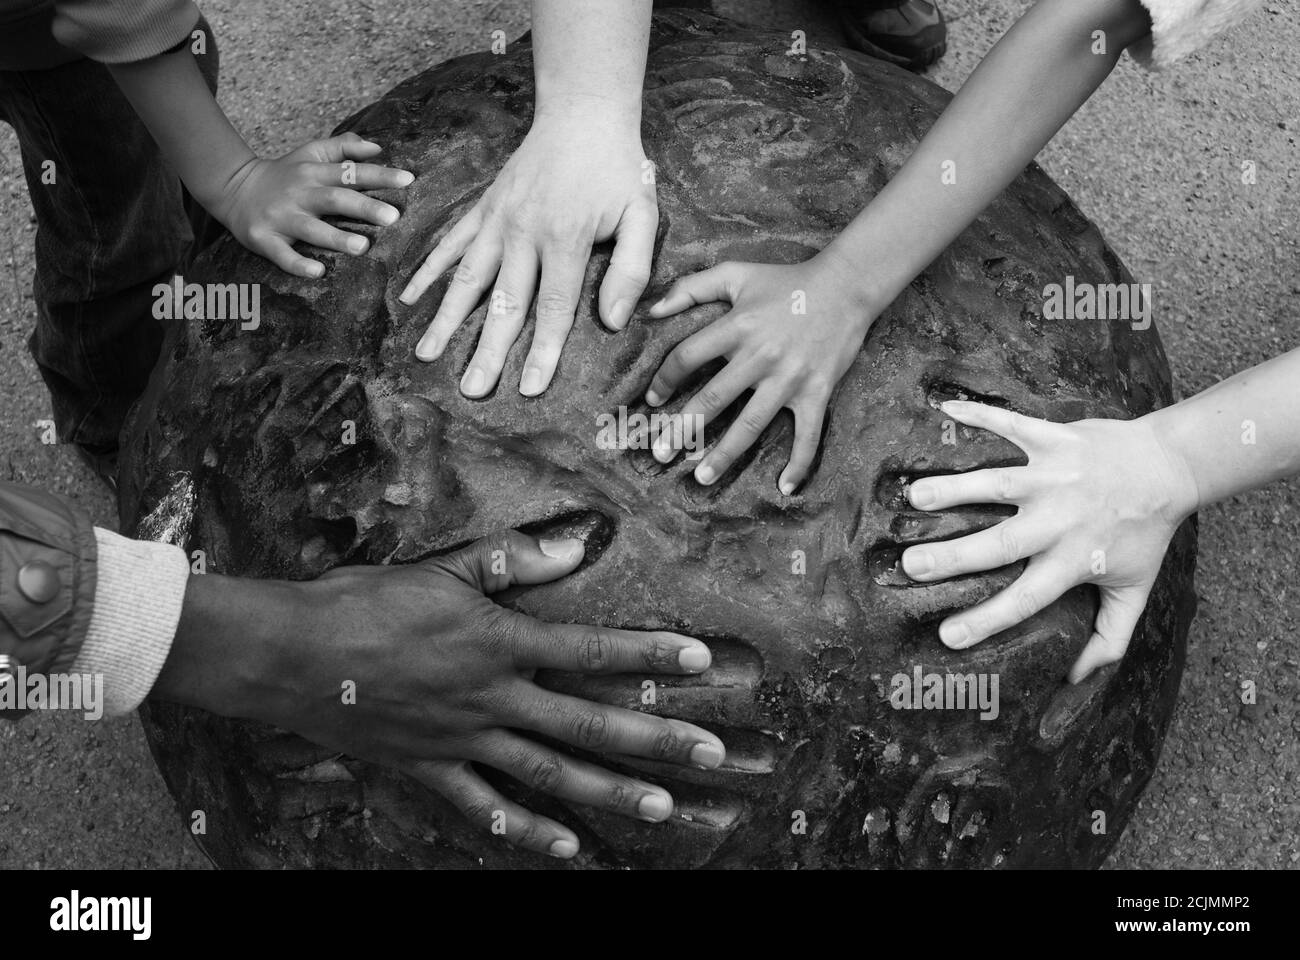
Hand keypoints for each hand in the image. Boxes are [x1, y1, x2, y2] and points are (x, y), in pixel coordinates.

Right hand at [210, 132, 413, 278]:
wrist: (234, 188)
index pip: (352, 172)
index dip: (379, 175)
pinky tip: (317, 272)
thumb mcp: (310, 153)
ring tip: (362, 247)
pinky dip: (298, 264)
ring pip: (311, 228)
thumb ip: (343, 148)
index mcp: (314, 173)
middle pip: (335, 198)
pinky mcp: (263, 238)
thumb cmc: (285, 174)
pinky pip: (281, 254)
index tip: (408, 180)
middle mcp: (300, 193)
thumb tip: (378, 147)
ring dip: (336, 238)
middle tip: (393, 217)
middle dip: (364, 207)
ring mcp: (281, 217)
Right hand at [259, 531, 722, 859]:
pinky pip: (484, 808)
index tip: (700, 658)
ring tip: (663, 807)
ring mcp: (465, 739)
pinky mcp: (431, 768)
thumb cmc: (363, 602)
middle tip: (712, 752)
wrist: (291, 654)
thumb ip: (511, 560)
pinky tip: (565, 846)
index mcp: (500, 641)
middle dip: (656, 737)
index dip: (649, 651)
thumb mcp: (440, 568)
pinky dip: (524, 830)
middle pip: (590, 721)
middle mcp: (493, 697)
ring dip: (610, 791)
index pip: (593, 647)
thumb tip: (574, 544)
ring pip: (551, 772)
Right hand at [400, 112, 657, 397]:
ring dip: (445, 318)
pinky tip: (410, 297)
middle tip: (470, 391)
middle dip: (486, 350)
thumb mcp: (642, 214)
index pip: (553, 308)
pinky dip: (429, 270)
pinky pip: (451, 243)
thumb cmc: (617, 168)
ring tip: (425, 354)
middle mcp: (522, 232)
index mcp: (564, 239)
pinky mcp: (483, 207)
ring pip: (466, 277)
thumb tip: (611, 321)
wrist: (583, 113)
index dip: (541, 352)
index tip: (528, 390)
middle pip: (503, 303)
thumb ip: (630, 270)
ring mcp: (496, 219)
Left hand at [644, 254, 875, 493]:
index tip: (651, 400)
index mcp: (737, 326)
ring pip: (751, 424)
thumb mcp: (736, 274)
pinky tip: (785, 488)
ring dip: (725, 454)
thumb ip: (691, 288)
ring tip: (702, 478)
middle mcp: (760, 355)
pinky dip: (799, 463)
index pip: (688, 356)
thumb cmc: (786, 281)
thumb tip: (649, 311)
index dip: (664, 379)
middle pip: (713, 398)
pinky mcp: (817, 393)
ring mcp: (790, 378)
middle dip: (683, 429)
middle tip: (660, 454)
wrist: (847, 287)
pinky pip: (808, 435)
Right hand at [900, 401, 1198, 682]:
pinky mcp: (1054, 439)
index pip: (1025, 598)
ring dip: (954, 488)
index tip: (947, 636)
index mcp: (1073, 561)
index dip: (987, 619)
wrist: (1169, 467)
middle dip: (952, 556)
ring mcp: (1055, 476)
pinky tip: (944, 412)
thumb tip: (1074, 680)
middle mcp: (1059, 521)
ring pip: (996, 483)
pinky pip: (1011, 425)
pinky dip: (979, 416)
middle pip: (999, 543)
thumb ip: (1108, 638)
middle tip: (909, 565)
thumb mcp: (1134, 590)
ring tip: (914, 497)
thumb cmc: (1144, 533)